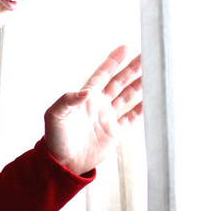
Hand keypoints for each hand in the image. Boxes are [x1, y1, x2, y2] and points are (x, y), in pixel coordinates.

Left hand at [44, 44, 142, 175]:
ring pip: (128, 96)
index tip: (125, 48)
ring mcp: (108, 117)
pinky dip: (142, 109)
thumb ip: (67, 101)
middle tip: (147, 55)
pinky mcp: (115, 132)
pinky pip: (132, 117)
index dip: (113, 61)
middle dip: (133, 69)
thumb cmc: (55, 138)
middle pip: (119, 82)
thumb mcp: (55, 116)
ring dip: (140, 85)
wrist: (63, 163)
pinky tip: (152, 100)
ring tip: (154, 73)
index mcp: (86, 98)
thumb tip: (85, 92)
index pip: (102, 74)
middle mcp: (99, 104)